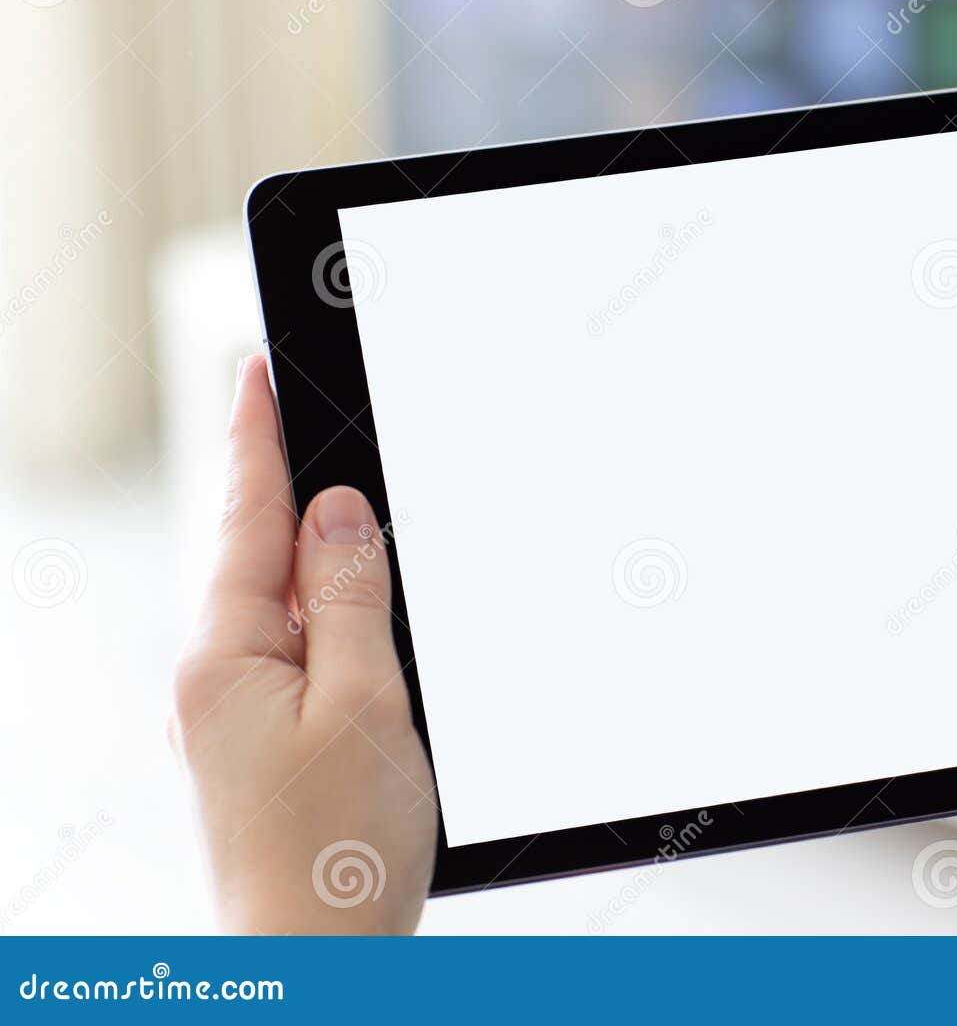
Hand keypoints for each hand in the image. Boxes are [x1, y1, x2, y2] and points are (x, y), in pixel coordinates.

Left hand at [172, 355, 434, 932]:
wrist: (316, 961)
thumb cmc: (334, 854)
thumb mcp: (364, 702)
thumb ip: (348, 599)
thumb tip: (336, 514)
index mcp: (226, 659)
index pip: (247, 521)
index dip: (257, 439)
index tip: (255, 371)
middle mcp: (216, 683)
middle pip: (258, 560)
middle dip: (289, 492)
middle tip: (310, 418)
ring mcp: (236, 720)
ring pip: (283, 611)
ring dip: (317, 564)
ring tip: (354, 524)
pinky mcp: (265, 749)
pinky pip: (297, 658)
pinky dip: (330, 626)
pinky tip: (362, 628)